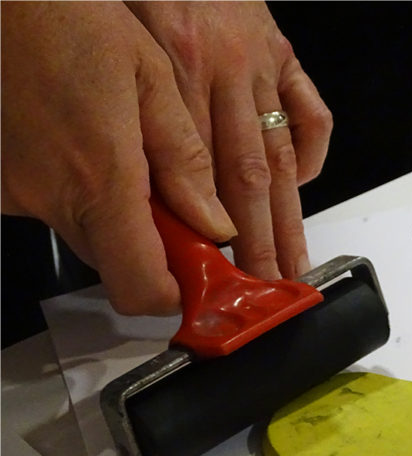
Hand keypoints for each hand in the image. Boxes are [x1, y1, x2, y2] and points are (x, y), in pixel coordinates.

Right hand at [1, 1, 236, 314]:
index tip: (202, 274)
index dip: (178, 293)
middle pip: (121, 267)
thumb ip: (185, 163)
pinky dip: (84, 196)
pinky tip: (87, 148)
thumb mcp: (151, 79)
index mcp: (100, 179)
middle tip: (177, 208)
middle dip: (157, 248)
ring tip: (127, 158)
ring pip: (90, 239)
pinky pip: (57, 211)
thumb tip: (214, 224)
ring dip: (119, 218)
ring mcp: (15, 196)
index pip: (142, 288)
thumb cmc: (65, 17)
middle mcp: (50, 199)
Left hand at [125, 1, 332, 278]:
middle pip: (249, 175)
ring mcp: (264, 64)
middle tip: (265, 286)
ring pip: (281, 155)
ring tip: (293, 262)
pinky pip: (312, 112)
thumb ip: (135, 112)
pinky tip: (303, 186)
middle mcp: (228, 68)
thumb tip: (146, 190)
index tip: (217, 271)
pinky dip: (312, 154)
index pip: (201, 168)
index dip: (212, 229)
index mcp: (179, 61)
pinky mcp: (285, 54)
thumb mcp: (116, 41)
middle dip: (259, 241)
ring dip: (289, 217)